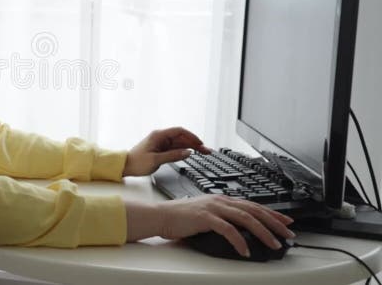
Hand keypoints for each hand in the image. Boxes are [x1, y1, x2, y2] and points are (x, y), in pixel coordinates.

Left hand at [123, 127, 210, 176]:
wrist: (126, 166)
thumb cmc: (136, 162)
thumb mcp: (156, 160)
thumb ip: (173, 156)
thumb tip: (188, 153)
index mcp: (158, 135)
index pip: (179, 131)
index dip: (191, 136)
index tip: (200, 143)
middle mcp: (161, 137)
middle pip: (181, 137)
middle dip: (194, 143)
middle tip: (206, 150)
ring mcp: (161, 143)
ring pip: (180, 143)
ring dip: (191, 147)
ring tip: (204, 153)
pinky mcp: (161, 150)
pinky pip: (175, 148)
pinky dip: (184, 151)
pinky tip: (192, 154)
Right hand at [155, 195, 295, 256]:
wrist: (160, 215)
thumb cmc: (180, 217)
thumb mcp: (206, 214)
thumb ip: (222, 218)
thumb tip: (241, 231)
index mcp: (222, 200)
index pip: (253, 205)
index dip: (272, 213)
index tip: (287, 222)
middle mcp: (220, 201)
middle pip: (254, 210)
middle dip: (274, 222)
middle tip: (289, 234)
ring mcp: (213, 208)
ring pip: (245, 218)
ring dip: (263, 232)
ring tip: (274, 244)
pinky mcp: (205, 217)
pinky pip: (228, 230)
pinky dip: (239, 240)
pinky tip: (246, 250)